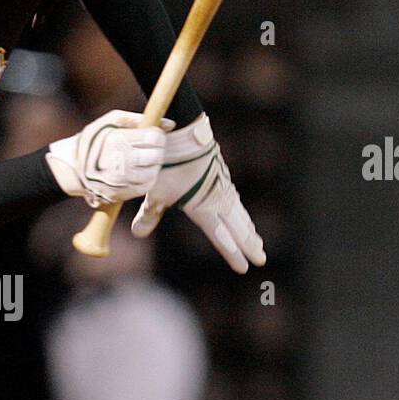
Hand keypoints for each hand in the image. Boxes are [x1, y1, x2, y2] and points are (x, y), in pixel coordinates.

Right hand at [46, 109, 166, 207]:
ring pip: (154, 171)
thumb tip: (170, 124)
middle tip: (149, 148)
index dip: (157, 135)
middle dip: (157, 150)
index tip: (151, 135)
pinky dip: (147, 177)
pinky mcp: (123, 193)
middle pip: (157, 155)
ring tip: (143, 159)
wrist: (73, 169)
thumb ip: (139, 119)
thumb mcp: (111, 121)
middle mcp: (121, 161)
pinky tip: (138, 170)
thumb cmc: (94, 140)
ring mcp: (122, 180)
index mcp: (119, 141)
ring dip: (152, 164)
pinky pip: (147, 185)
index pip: (155, 138)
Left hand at [131, 113, 265, 273]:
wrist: (183, 131)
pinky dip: (240, 211)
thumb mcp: (155, 191)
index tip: (244, 268)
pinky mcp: (220, 174)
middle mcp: (217, 199)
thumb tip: (137, 233)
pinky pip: (233, 198)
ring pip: (238, 213)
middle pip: (237, 227)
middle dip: (249, 245)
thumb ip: (150, 213)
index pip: (221, 237)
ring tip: (257, 242)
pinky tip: (240, 214)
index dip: (233, 254)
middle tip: (261, 260)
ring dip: (248, 229)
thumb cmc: (167, 163)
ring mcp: (221, 185)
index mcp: (203, 208)